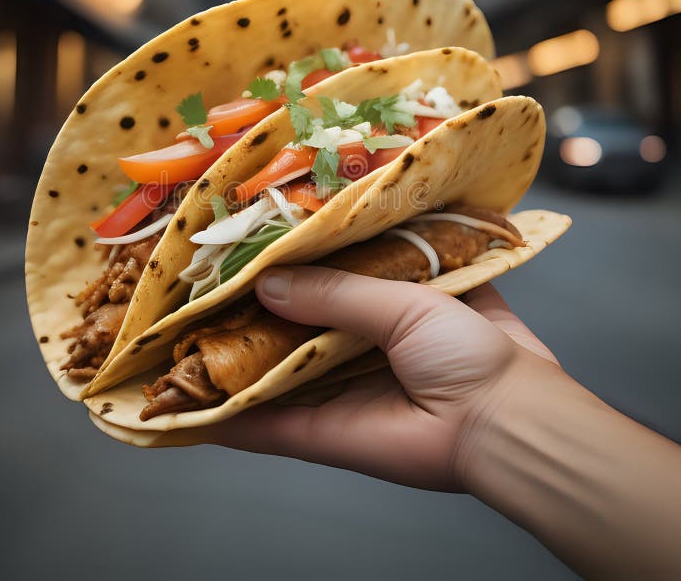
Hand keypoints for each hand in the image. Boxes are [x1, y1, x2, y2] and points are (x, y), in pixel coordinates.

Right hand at [212, 268, 557, 489]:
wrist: (504, 424)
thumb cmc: (472, 348)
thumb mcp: (405, 299)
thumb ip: (335, 291)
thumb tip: (266, 284)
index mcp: (384, 296)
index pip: (325, 272)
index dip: (287, 261)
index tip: (242, 247)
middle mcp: (356, 339)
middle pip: (289, 323)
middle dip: (247, 311)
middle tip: (197, 294)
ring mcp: (336, 386)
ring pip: (271, 371)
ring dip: (228, 361)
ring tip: (175, 343)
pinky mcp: (325, 433)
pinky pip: (269, 426)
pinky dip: (230, 420)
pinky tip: (187, 408)